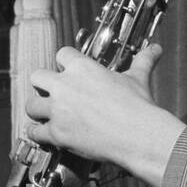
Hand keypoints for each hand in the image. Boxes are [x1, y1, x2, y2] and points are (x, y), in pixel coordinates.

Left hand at [27, 45, 185, 186]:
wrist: (139, 136)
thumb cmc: (138, 107)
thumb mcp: (138, 78)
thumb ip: (142, 61)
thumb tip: (155, 49)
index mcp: (82, 67)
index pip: (61, 54)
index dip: (65, 63)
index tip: (69, 72)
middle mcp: (65, 86)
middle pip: (37, 76)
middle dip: (43, 84)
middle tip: (52, 93)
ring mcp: (58, 110)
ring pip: (30, 104)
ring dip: (36, 109)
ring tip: (44, 114)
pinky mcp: (57, 133)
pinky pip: (34, 132)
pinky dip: (37, 134)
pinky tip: (43, 135)